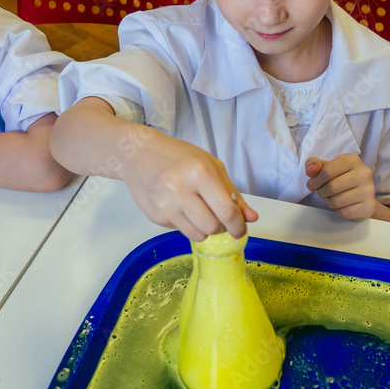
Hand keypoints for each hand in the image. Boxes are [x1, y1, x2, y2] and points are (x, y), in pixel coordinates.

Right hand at [120, 132, 257, 240]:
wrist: (138, 154)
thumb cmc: (178, 156)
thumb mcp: (211, 166)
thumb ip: (233, 193)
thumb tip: (251, 218)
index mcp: (200, 173)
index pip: (227, 211)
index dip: (239, 225)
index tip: (241, 229)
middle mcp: (181, 190)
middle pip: (213, 227)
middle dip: (222, 227)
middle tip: (220, 218)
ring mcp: (166, 205)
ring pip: (198, 235)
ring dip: (205, 229)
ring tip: (201, 213)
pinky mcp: (155, 216)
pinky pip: (181, 230)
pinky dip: (187, 224)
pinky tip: (181, 208)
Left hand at [305, 153, 377, 220]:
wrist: (363, 195)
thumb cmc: (341, 179)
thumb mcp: (328, 168)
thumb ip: (315, 165)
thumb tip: (310, 171)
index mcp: (352, 160)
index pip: (327, 171)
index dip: (315, 181)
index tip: (312, 185)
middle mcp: (364, 173)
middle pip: (332, 186)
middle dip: (322, 192)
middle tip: (323, 193)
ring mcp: (369, 190)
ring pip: (337, 201)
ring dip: (330, 202)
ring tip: (333, 198)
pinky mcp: (368, 206)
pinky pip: (344, 212)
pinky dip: (339, 211)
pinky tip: (343, 205)